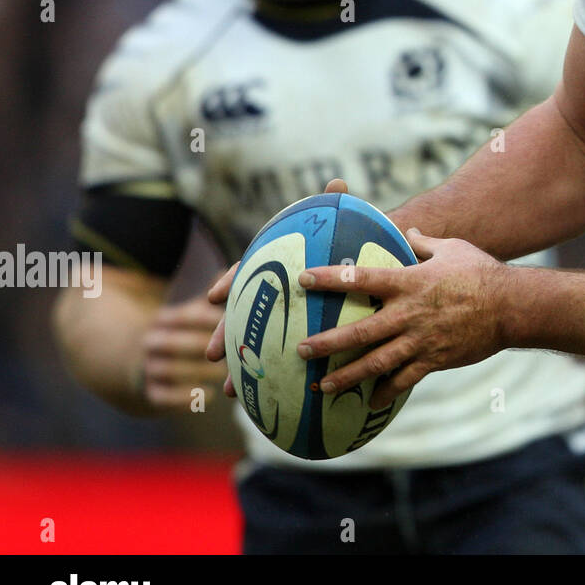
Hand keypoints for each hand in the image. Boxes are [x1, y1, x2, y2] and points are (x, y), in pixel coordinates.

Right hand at [139, 295, 229, 410]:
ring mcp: (147, 367)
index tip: (231, 323)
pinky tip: (208, 397)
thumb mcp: (188, 314)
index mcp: (163, 319)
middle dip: (202, 346)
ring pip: (169, 370)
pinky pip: (161, 396)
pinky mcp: (148, 392)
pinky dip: (183, 398)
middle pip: (173, 343)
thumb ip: (208, 299)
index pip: (182, 316)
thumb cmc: (180, 334)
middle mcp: (151, 341)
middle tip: (232, 352)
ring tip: (226, 377)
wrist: (142, 365)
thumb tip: (230, 270)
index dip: (206, 319)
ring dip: (198, 373)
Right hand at [205, 177, 352, 397]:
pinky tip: (270, 401)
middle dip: (224, 334)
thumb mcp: (347, 222)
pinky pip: (280, 358)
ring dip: (242, 365)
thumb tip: (338, 183)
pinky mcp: (298, 334)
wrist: (371, 260)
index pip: (248, 268)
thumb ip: (338, 205)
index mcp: (278, 262)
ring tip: (234, 390)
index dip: (230, 281)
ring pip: (256, 342)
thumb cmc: (355, 239)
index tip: (215, 296)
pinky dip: (274, 377)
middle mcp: (273, 290)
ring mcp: (283, 315)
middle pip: (243, 312)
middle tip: (213, 355)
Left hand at [295, 228, 508, 409]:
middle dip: (327, 343)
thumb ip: (424, 242)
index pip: (360, 279)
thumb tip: (407, 230)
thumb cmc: (480, 272)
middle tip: (301, 350)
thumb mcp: (451, 248)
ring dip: (346, 375)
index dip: (330, 278)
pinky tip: (368, 401)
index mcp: (408, 282)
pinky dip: (384, 392)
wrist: (511, 306)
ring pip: (375, 362)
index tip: (304, 280)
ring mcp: (420, 339)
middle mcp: (408, 313)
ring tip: (322, 387)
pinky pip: (404, 380)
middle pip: (359, 331)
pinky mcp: (434, 359)